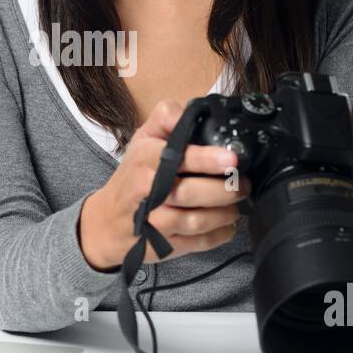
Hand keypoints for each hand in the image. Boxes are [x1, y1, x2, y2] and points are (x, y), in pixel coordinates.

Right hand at [78, 98, 250, 269]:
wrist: (108, 220)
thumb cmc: (133, 174)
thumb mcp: (143, 138)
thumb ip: (167, 117)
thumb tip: (195, 108)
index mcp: (145, 158)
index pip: (178, 157)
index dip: (207, 159)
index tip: (232, 159)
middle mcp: (147, 189)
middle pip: (191, 192)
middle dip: (225, 190)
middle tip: (244, 186)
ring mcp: (153, 220)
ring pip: (196, 220)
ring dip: (225, 214)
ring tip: (236, 205)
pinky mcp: (162, 244)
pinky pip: (196, 243)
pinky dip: (218, 235)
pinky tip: (227, 226)